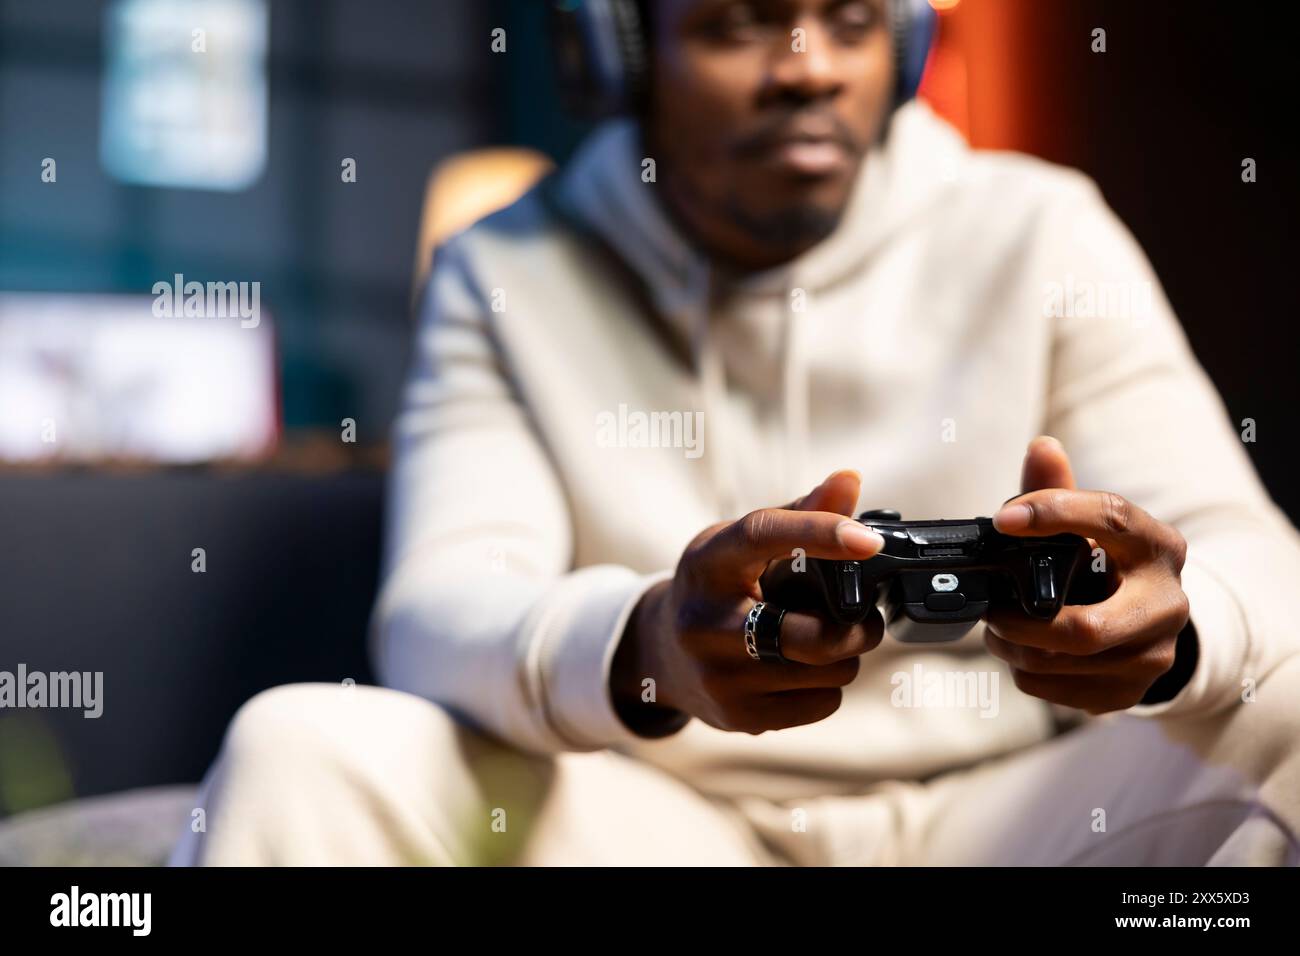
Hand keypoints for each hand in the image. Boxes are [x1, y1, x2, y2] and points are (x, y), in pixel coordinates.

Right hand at [611, 470, 885, 734]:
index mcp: (709, 562)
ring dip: (845, 656)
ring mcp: (719, 675)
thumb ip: (800, 512)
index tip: (870, 540)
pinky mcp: (737, 716)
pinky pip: (821, 705)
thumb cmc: (718, 587)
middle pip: (813, 635)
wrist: (662, 652)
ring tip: (829, 641)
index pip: (765, 536)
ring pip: (827, 672)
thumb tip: (850, 478)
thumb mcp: (742, 543)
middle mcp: (706, 621)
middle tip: (864, 616)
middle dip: (857, 627)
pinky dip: (829, 688)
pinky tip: (805, 671)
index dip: (821, 532)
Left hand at [984, 436, 1191, 713]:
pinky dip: (1026, 674)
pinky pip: (1058, 692)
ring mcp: (1154, 655)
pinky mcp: (1131, 692)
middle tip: (990, 609)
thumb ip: (1060, 488)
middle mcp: (1168, 603)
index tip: (1002, 519)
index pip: (1110, 518)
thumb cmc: (1111, 562)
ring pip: (1064, 665)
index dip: (1054, 513)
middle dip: (1022, 623)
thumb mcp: (1092, 524)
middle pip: (1087, 628)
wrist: (1152, 622)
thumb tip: (1041, 447)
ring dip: (1014, 649)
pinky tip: (1021, 654)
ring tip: (998, 629)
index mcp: (1158, 546)